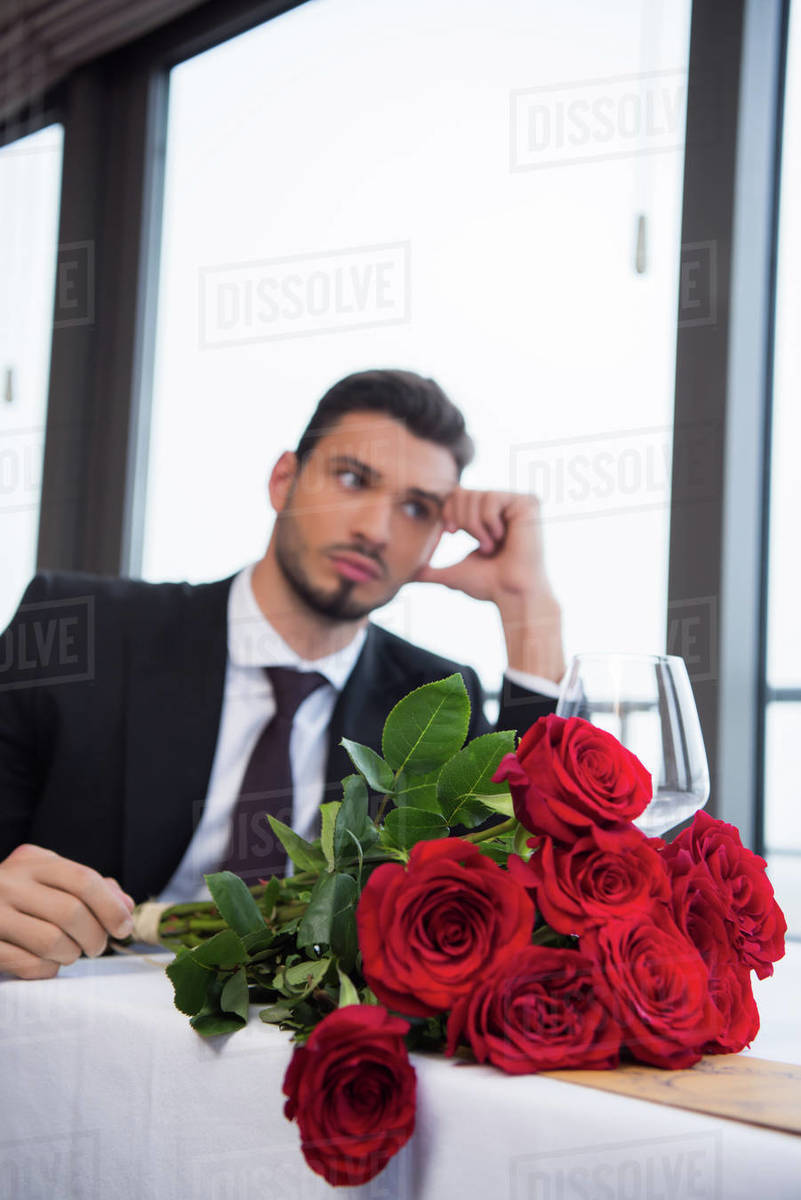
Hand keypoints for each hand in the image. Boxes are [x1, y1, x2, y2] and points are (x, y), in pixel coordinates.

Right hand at [0, 844, 134, 979]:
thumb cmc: (18, 895)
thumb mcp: (47, 878)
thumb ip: (89, 886)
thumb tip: (126, 906)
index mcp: (31, 863)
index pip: (83, 880)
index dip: (111, 907)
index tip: (124, 927)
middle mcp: (10, 884)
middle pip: (71, 912)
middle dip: (96, 936)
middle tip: (98, 946)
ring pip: (52, 941)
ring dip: (72, 954)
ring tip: (71, 952)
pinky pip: (29, 965)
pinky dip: (48, 969)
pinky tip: (47, 962)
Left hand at [413, 487, 565, 682]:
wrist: (512, 593)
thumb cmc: (488, 585)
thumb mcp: (454, 573)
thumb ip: (431, 571)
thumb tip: (408, 577)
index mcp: (487, 516)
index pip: (456, 495)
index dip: (447, 512)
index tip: (451, 534)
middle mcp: (502, 506)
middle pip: (463, 492)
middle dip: (462, 522)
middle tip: (480, 547)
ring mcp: (516, 502)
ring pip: (476, 495)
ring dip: (476, 527)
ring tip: (491, 547)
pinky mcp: (528, 502)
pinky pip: (492, 498)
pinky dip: (490, 523)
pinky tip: (503, 539)